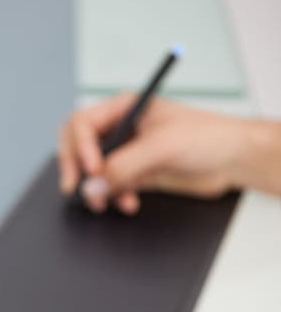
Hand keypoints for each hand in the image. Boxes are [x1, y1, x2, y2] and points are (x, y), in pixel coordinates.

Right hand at [58, 94, 249, 213]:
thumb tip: (92, 185)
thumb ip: (124, 166)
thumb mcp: (162, 147)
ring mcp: (127, 154)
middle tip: (78, 190)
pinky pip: (110, 188)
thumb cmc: (208, 137)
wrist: (233, 161)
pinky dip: (113, 199)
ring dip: (98, 189)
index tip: (91, 169)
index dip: (79, 147)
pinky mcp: (135, 176)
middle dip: (77, 169)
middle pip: (78, 147)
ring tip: (109, 202)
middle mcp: (121, 129)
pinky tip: (128, 203)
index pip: (82, 124)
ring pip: (92, 172)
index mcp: (124, 108)